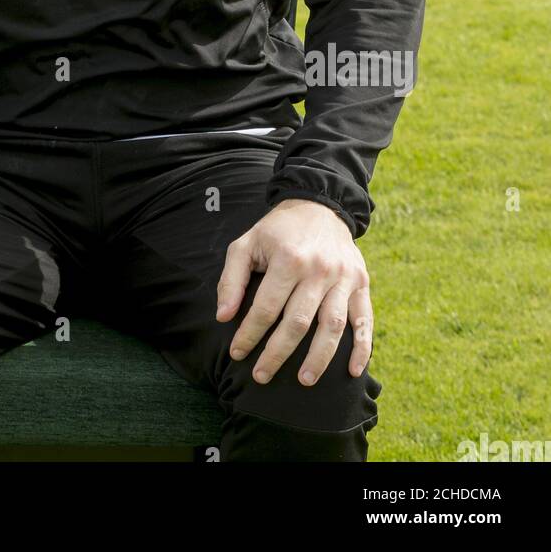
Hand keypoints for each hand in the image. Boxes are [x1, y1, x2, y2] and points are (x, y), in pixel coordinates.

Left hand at [214, 198, 371, 386]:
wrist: (319, 206)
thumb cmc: (277, 231)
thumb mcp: (246, 243)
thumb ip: (232, 279)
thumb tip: (222, 316)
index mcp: (288, 259)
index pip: (266, 307)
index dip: (249, 334)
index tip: (236, 353)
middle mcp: (319, 269)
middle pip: (298, 322)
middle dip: (277, 353)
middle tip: (261, 376)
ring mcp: (344, 277)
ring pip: (333, 327)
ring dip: (319, 358)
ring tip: (304, 381)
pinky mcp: (362, 282)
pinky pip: (365, 320)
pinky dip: (362, 348)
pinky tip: (352, 372)